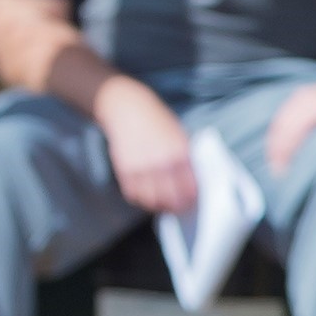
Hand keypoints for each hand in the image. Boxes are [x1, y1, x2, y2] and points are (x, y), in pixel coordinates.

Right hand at [96, 81, 197, 214]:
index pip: (190, 187)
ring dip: (157, 205)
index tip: (191, 202)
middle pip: (171, 198)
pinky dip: (140, 199)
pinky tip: (145, 195)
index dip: (191, 199)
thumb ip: (184, 158)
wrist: (128, 109)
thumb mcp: (178, 136)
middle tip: (177, 207)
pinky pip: (133, 194)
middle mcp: (161, 163)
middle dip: (175, 206)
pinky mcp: (124, 170)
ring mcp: (141, 168)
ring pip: (151, 200)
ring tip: (160, 203)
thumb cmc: (157, 122)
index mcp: (180, 154)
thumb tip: (190, 182)